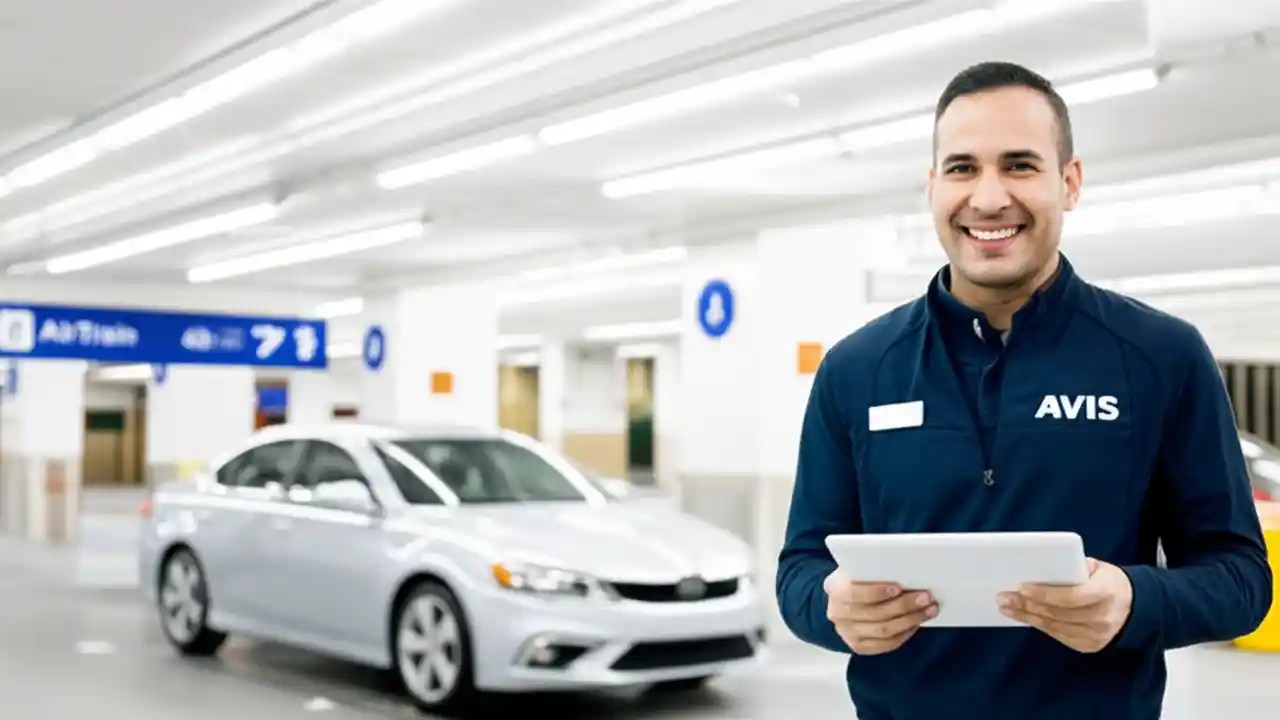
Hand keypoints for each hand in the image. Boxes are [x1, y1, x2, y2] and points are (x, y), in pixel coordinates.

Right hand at [823, 570, 938, 654]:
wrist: (845, 599)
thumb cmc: (858, 578)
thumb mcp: (860, 568)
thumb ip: (875, 569)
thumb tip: (907, 569)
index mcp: (834, 588)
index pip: (854, 593)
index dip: (876, 592)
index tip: (898, 587)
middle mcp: (837, 613)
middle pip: (874, 614)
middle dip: (904, 605)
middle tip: (925, 597)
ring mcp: (847, 632)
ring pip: (884, 630)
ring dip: (910, 620)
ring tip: (929, 609)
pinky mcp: (859, 646)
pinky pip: (886, 644)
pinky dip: (905, 633)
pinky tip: (917, 622)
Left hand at [998, 558, 1132, 652]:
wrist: (1134, 606)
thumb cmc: (1108, 581)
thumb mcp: (1097, 567)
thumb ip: (1073, 567)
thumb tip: (1039, 566)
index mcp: (1106, 592)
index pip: (1072, 596)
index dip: (1045, 594)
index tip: (1022, 588)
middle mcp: (1102, 617)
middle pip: (1057, 613)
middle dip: (1027, 605)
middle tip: (1004, 597)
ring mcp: (1097, 635)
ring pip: (1054, 626)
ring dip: (1027, 616)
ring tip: (1006, 607)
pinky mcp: (1089, 645)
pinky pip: (1058, 635)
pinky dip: (1039, 625)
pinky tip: (1023, 616)